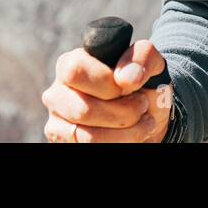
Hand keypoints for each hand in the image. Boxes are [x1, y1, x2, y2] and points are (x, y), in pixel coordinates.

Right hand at [41, 39, 172, 142]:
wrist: (145, 116)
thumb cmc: (142, 85)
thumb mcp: (150, 64)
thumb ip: (142, 57)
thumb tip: (126, 77)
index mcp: (70, 64)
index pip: (75, 71)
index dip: (107, 82)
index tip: (131, 86)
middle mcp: (57, 93)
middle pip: (83, 110)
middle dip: (123, 112)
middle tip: (142, 106)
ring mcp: (57, 122)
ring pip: (86, 137)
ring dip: (126, 133)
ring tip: (143, 122)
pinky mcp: (64, 144)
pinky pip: (90, 149)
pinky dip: (119, 144)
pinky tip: (131, 135)